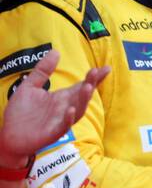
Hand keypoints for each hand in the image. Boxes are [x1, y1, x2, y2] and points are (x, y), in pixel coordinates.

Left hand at [0, 50, 106, 165]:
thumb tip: (56, 51)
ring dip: (83, 100)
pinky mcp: (52, 133)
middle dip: (91, 84)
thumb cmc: (21, 112)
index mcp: (62, 97)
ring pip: (78, 110)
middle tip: (97, 72)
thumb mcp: (29, 86)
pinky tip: (71, 110)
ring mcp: (60, 121)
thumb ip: (43, 70)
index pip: (82, 85)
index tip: (105, 68)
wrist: (10, 136)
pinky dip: (68, 119)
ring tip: (87, 87)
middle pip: (82, 96)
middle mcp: (65, 108)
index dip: (94, 78)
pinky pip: (63, 126)